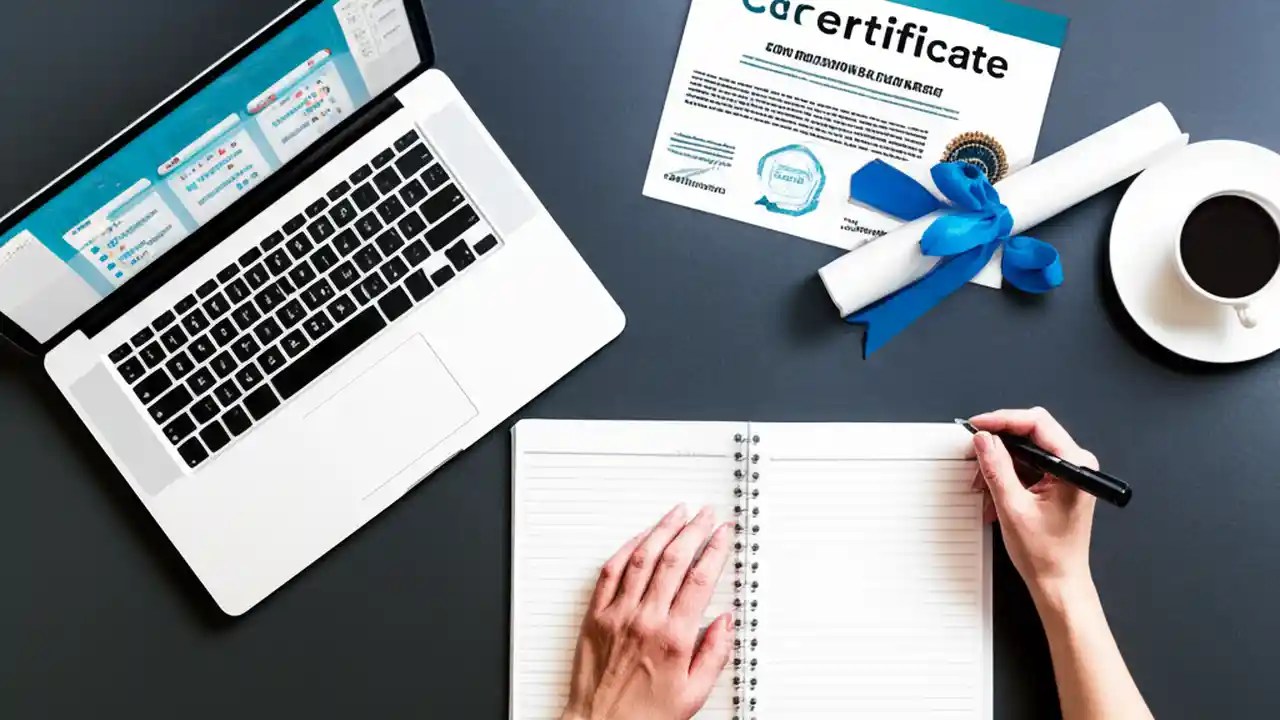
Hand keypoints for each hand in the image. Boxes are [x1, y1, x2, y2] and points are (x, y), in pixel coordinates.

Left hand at [562, 505, 734, 719]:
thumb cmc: (644, 716)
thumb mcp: (693, 694)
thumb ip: (714, 654)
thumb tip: (726, 623)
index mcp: (673, 637)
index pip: (700, 579)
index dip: (715, 549)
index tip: (723, 534)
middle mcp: (644, 619)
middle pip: (673, 559)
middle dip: (693, 529)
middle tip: (706, 515)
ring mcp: (617, 613)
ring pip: (642, 557)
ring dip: (662, 529)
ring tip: (677, 513)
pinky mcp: (595, 615)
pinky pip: (610, 571)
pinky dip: (627, 548)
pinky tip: (640, 537)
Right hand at [969, 408, 1099, 598]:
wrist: (1058, 581)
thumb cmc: (1048, 555)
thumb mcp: (1013, 507)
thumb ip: (996, 468)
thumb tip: (984, 440)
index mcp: (1075, 466)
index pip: (1036, 423)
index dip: (1003, 420)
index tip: (978, 426)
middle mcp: (1076, 465)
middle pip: (1031, 433)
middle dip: (998, 443)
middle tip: (975, 451)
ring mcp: (1068, 473)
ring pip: (1025, 450)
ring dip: (999, 463)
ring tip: (982, 484)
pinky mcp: (1058, 482)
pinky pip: (1028, 466)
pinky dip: (1007, 475)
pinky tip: (993, 492)